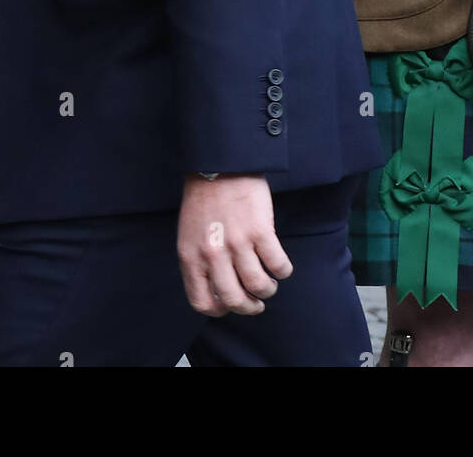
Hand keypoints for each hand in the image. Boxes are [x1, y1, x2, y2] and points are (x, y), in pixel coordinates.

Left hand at [177, 173, 292, 316]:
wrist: (220, 164)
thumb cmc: (204, 199)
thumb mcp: (189, 234)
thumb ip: (198, 261)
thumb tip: (215, 289)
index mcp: (191, 257)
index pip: (202, 302)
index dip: (219, 309)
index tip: (230, 304)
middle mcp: (212, 254)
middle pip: (234, 300)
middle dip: (249, 307)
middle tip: (256, 303)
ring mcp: (237, 243)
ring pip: (259, 286)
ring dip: (268, 290)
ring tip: (270, 283)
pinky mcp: (260, 231)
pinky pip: (278, 264)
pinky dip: (283, 270)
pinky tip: (281, 266)